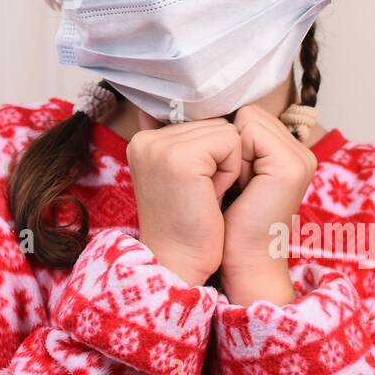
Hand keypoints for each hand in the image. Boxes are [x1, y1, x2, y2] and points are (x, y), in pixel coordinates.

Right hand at [127, 118, 241, 287]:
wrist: (180, 262)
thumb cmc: (188, 223)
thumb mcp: (179, 174)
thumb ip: (186, 142)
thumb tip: (203, 113)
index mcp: (144, 140)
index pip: (200, 121)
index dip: (210, 155)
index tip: (193, 187)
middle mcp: (147, 138)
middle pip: (214, 123)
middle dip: (219, 159)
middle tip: (200, 194)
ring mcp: (161, 146)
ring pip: (225, 131)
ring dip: (226, 165)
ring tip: (205, 195)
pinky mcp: (182, 157)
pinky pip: (231, 143)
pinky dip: (230, 172)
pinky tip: (211, 196)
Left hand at [219, 105, 316, 300]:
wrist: (237, 261)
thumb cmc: (221, 221)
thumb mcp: (219, 170)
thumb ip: (217, 137)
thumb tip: (168, 106)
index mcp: (285, 149)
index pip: (246, 114)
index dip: (223, 139)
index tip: (221, 175)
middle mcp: (297, 149)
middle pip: (245, 113)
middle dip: (224, 143)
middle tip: (226, 182)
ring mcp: (298, 156)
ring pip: (245, 118)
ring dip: (226, 150)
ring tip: (232, 185)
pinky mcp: (290, 165)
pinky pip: (247, 134)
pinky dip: (232, 158)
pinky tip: (237, 187)